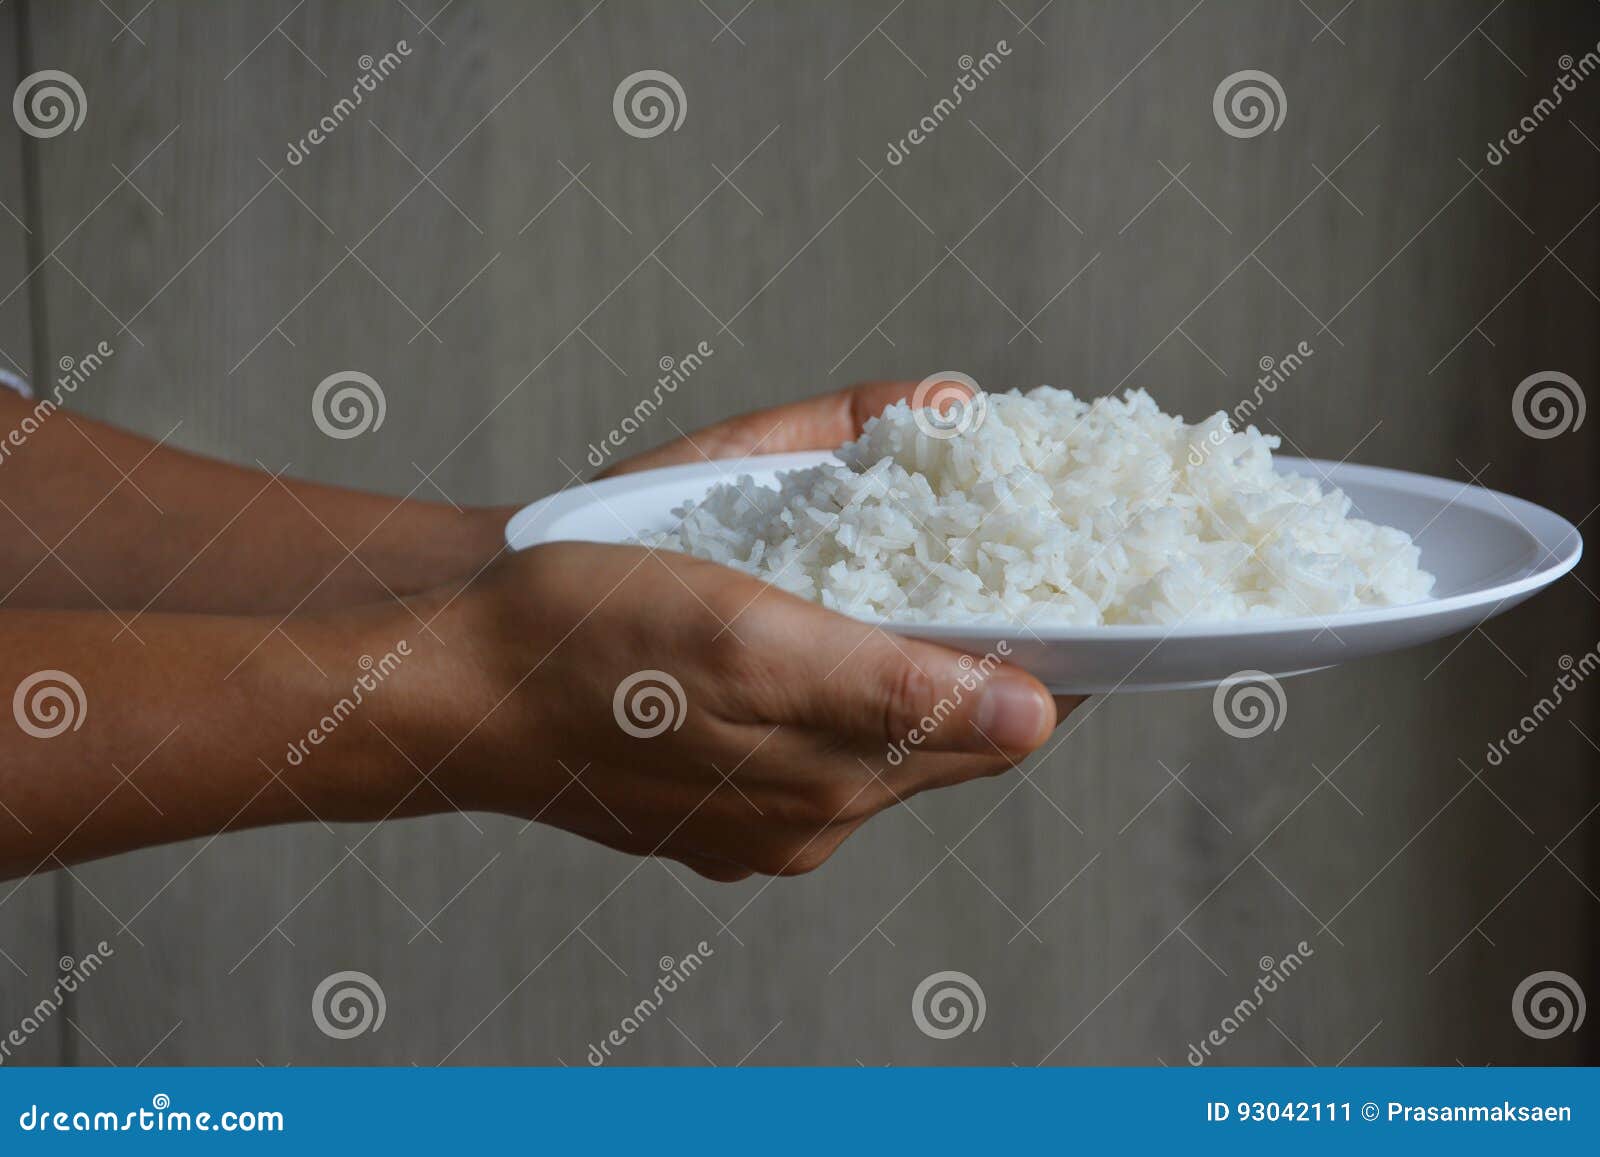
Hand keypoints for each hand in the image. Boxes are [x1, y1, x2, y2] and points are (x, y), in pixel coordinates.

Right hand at [401, 382, 1081, 879]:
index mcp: (826, 784)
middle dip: (990, 656)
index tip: (1085, 586)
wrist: (454, 680)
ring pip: (888, 743)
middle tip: (1015, 558)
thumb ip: (890, 687)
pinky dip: (849, 690)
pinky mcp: (718, 808)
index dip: (1054, 659)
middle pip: (949, 739)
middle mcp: (807, 821)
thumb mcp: (744, 633)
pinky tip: (825, 639)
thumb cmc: (583, 636)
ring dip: (919, 670)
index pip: (998, 730)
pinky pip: (823, 751)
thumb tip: (1033, 719)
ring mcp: (760, 824)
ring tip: (923, 587)